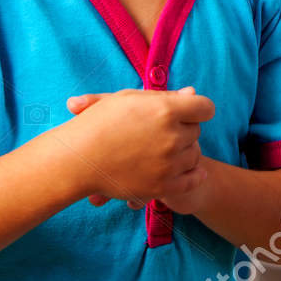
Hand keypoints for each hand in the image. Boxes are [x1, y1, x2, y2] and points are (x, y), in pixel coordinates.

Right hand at [63, 86, 213, 209]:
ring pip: (194, 155)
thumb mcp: (127, 99)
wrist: (74, 160)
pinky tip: (183, 169)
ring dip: (183, 152)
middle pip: (196, 131)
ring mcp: (169, 163)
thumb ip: (163, 96)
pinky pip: (192, 179)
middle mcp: (171, 136)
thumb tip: (192, 93)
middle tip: (159, 133)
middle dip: (182, 130)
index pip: (205, 107)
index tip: (185, 113)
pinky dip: (192, 174)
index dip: (196, 109)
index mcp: (165, 110)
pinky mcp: (163, 186)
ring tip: (161, 151)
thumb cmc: (98, 123)